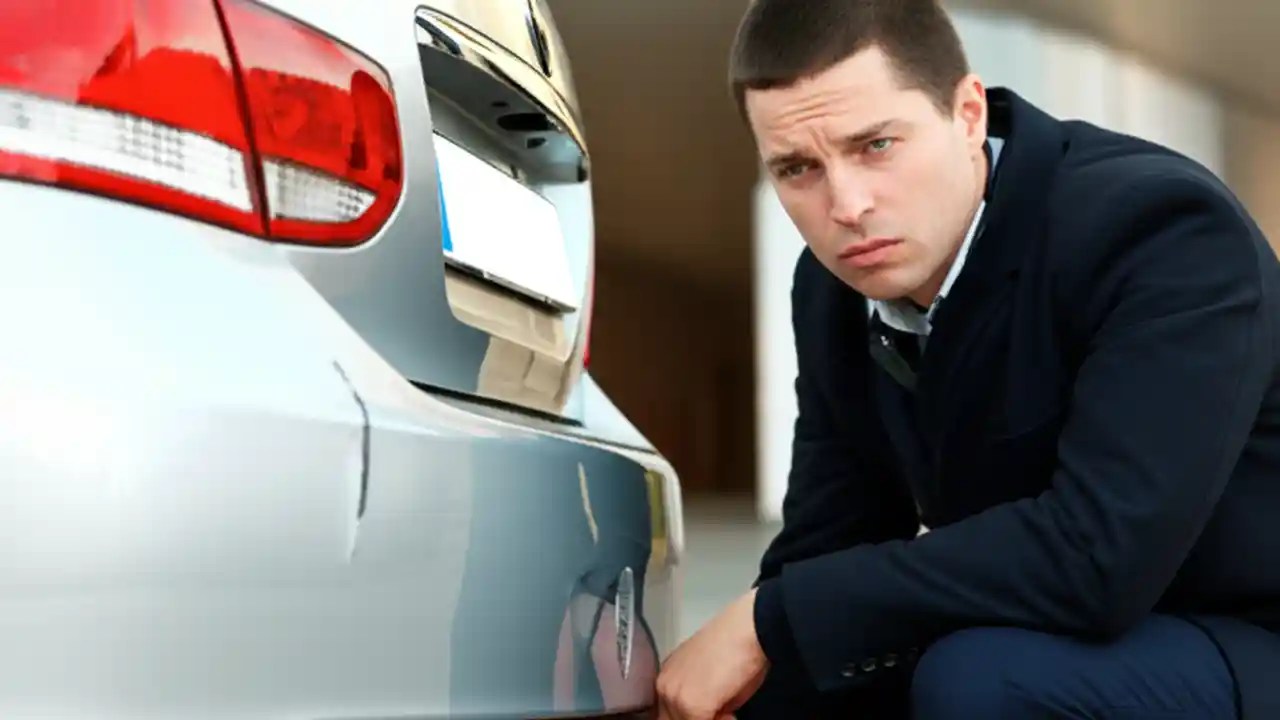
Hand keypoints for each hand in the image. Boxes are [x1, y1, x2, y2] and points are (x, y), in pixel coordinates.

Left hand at [656, 589, 768, 719]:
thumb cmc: (737, 647)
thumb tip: (712, 714)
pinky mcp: (691, 705)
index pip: (669, 713)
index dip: (691, 716)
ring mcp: (675, 696)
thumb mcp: (709, 680)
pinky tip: (731, 713)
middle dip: (699, 718)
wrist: (747, 630)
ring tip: (728, 712)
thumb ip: (700, 700)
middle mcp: (664, 686)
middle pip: (672, 719)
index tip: (716, 712)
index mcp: (667, 677)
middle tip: (722, 713)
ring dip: (709, 719)